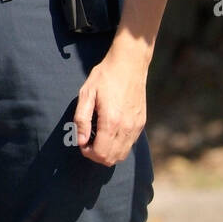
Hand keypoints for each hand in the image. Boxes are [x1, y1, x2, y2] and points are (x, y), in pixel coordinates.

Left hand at [72, 43, 148, 166]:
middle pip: (111, 159)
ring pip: (122, 154)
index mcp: (111, 121)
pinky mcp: (141, 122)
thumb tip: (81, 141)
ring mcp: (136, 125)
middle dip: (97, 155)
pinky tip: (111, 131)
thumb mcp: (87, 93)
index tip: (82, 141)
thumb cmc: (105, 76)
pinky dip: (119, 145)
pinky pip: (130, 144)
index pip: (100, 154)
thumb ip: (82, 119)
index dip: (88, 153)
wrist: (130, 63)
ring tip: (99, 136)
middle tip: (89, 141)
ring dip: (108, 152)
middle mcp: (127, 126)